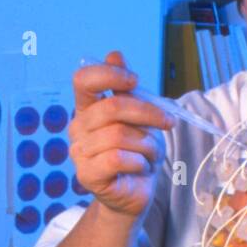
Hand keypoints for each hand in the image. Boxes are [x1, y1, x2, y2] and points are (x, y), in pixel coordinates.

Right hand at [69, 49, 173, 218]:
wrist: (135, 192)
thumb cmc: (137, 152)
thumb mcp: (138, 117)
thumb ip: (125, 89)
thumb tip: (114, 54)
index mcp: (87, 109)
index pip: (83, 80)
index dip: (110, 75)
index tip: (134, 81)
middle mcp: (78, 128)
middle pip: (112, 107)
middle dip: (147, 113)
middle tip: (168, 122)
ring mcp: (79, 152)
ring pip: (119, 135)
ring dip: (146, 145)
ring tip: (150, 155)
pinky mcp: (87, 175)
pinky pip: (117, 158)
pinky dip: (138, 162)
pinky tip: (140, 167)